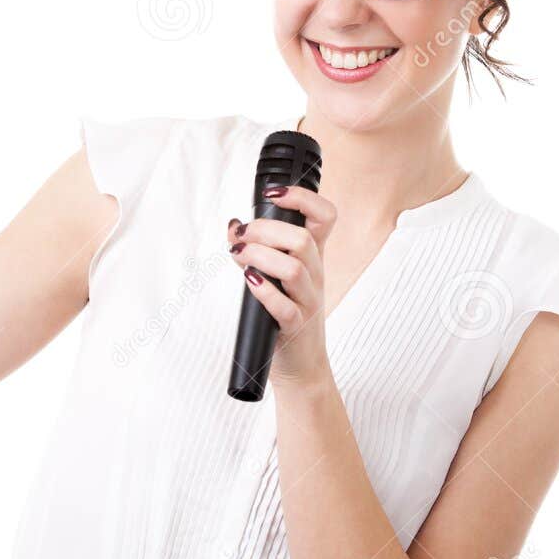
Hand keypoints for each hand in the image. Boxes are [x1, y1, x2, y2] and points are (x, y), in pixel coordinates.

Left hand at [225, 184, 338, 384]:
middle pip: (301, 239)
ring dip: (260, 257)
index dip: (303, 198)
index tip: (273, 193)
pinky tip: (250, 283)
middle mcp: (316, 275)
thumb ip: (256, 250)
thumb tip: (234, 225)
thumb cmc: (285, 314)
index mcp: (314, 257)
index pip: (325, 216)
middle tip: (240, 237)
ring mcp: (308, 301)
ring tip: (239, 256)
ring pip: (295, 268)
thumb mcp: (275, 277)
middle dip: (264, 230)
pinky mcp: (296, 326)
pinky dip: (264, 291)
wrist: (300, 364)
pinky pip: (285, 306)